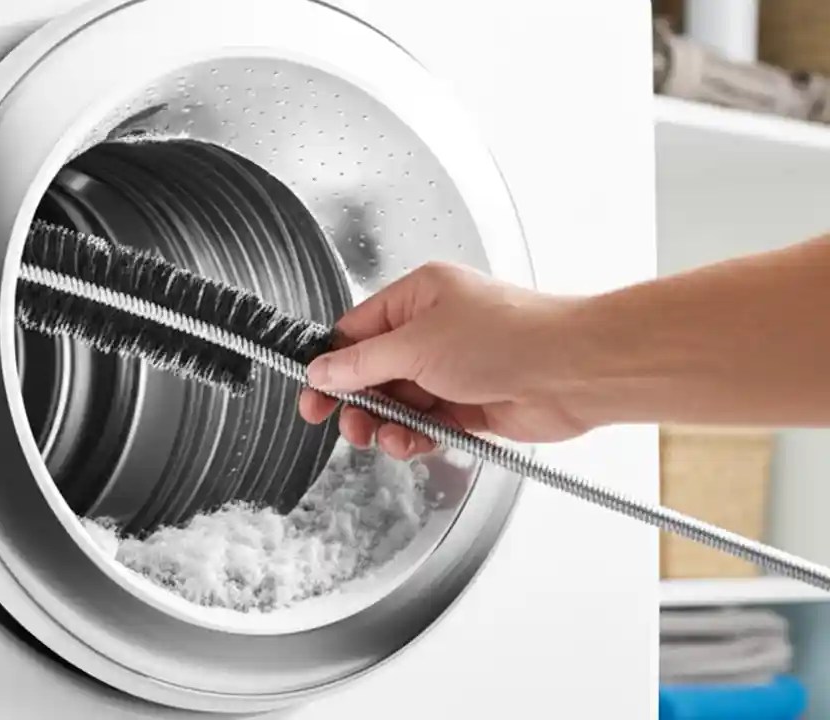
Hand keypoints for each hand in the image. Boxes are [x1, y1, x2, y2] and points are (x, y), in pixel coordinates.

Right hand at [299, 262, 593, 459]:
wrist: (573, 372)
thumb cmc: (510, 337)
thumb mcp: (416, 346)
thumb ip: (362, 363)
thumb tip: (322, 370)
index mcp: (419, 298)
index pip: (357, 331)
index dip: (331, 366)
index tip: (313, 396)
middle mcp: (435, 330)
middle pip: (375, 372)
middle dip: (359, 402)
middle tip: (347, 425)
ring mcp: (454, 368)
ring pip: (400, 404)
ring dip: (387, 425)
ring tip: (385, 438)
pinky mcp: (471, 404)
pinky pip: (427, 424)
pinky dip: (416, 438)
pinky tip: (414, 444)